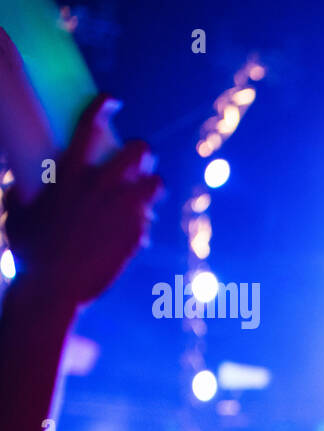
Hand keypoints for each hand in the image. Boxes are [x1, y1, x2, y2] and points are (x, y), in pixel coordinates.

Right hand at [4, 94, 162, 311]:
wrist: (55, 287)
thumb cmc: (29, 252)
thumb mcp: (16, 214)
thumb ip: (20, 192)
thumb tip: (19, 184)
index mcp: (69, 174)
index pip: (88, 126)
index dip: (102, 106)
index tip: (112, 101)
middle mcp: (100, 186)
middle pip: (138, 150)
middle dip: (142, 150)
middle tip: (138, 158)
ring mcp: (123, 210)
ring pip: (156, 182)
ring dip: (152, 183)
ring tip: (146, 189)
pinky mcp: (137, 233)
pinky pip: (149, 218)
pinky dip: (143, 219)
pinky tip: (135, 227)